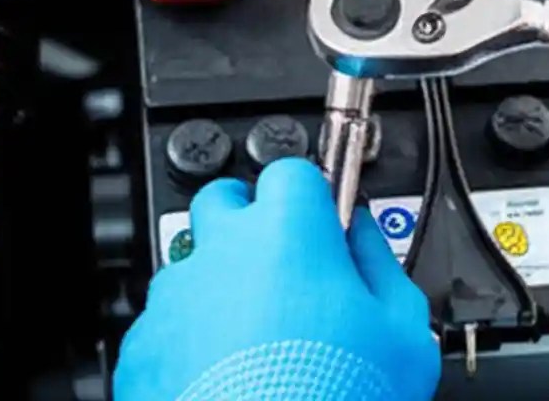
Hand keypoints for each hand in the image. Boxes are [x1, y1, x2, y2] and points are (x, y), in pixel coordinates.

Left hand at [113, 157, 439, 400]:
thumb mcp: (406, 330)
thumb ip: (381, 263)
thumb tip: (363, 236)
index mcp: (286, 231)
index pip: (292, 171)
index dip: (313, 198)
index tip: (327, 225)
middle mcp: (220, 251)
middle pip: (227, 200)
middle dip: (253, 224)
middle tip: (287, 270)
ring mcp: (174, 299)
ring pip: (194, 265)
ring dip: (222, 286)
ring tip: (261, 340)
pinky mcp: (143, 348)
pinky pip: (167, 324)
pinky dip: (191, 340)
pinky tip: (227, 377)